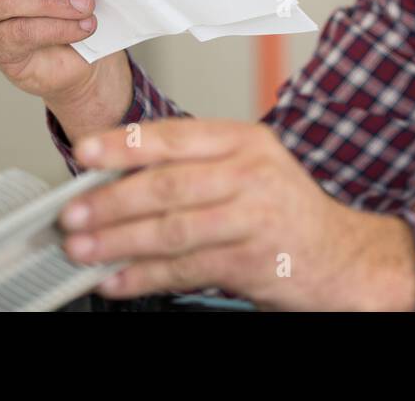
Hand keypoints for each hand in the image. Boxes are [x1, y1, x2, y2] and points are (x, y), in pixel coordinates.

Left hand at [58, 119, 414, 310]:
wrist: (341, 255)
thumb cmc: (285, 210)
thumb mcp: (249, 168)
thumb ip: (194, 167)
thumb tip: (118, 178)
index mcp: (245, 140)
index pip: (175, 136)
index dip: (124, 145)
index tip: (85, 154)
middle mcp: (252, 173)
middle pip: (168, 184)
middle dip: (111, 201)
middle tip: (72, 213)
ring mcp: (254, 217)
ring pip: (172, 228)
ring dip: (119, 242)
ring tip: (84, 249)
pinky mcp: (252, 260)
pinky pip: (186, 268)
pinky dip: (144, 276)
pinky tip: (118, 279)